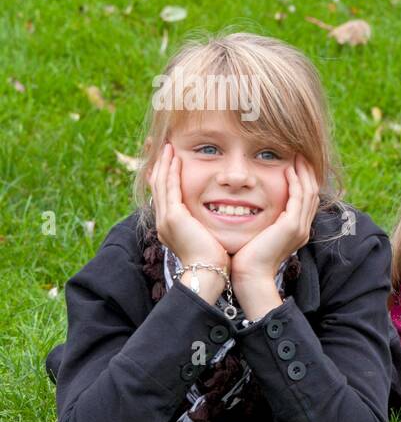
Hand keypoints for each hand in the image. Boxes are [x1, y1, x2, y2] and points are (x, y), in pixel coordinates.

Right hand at [148, 142, 227, 303]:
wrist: (209, 273)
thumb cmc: (215, 260)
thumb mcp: (208, 238)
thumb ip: (207, 226)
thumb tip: (220, 217)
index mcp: (171, 226)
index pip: (165, 195)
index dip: (166, 177)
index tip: (170, 162)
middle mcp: (164, 221)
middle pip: (158, 186)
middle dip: (161, 166)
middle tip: (164, 148)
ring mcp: (166, 218)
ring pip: (161, 183)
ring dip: (165, 164)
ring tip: (168, 148)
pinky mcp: (173, 217)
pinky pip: (170, 187)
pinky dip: (172, 171)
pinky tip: (175, 158)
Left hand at [231, 155, 318, 283]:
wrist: (250, 276)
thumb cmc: (247, 259)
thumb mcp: (258, 236)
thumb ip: (261, 223)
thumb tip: (249, 209)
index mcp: (296, 231)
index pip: (305, 200)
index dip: (302, 181)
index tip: (294, 165)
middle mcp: (303, 228)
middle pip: (312, 193)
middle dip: (307, 173)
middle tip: (299, 155)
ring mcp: (300, 227)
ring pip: (309, 192)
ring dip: (304, 172)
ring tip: (297, 156)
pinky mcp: (293, 226)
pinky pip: (299, 197)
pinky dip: (295, 181)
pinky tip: (288, 169)